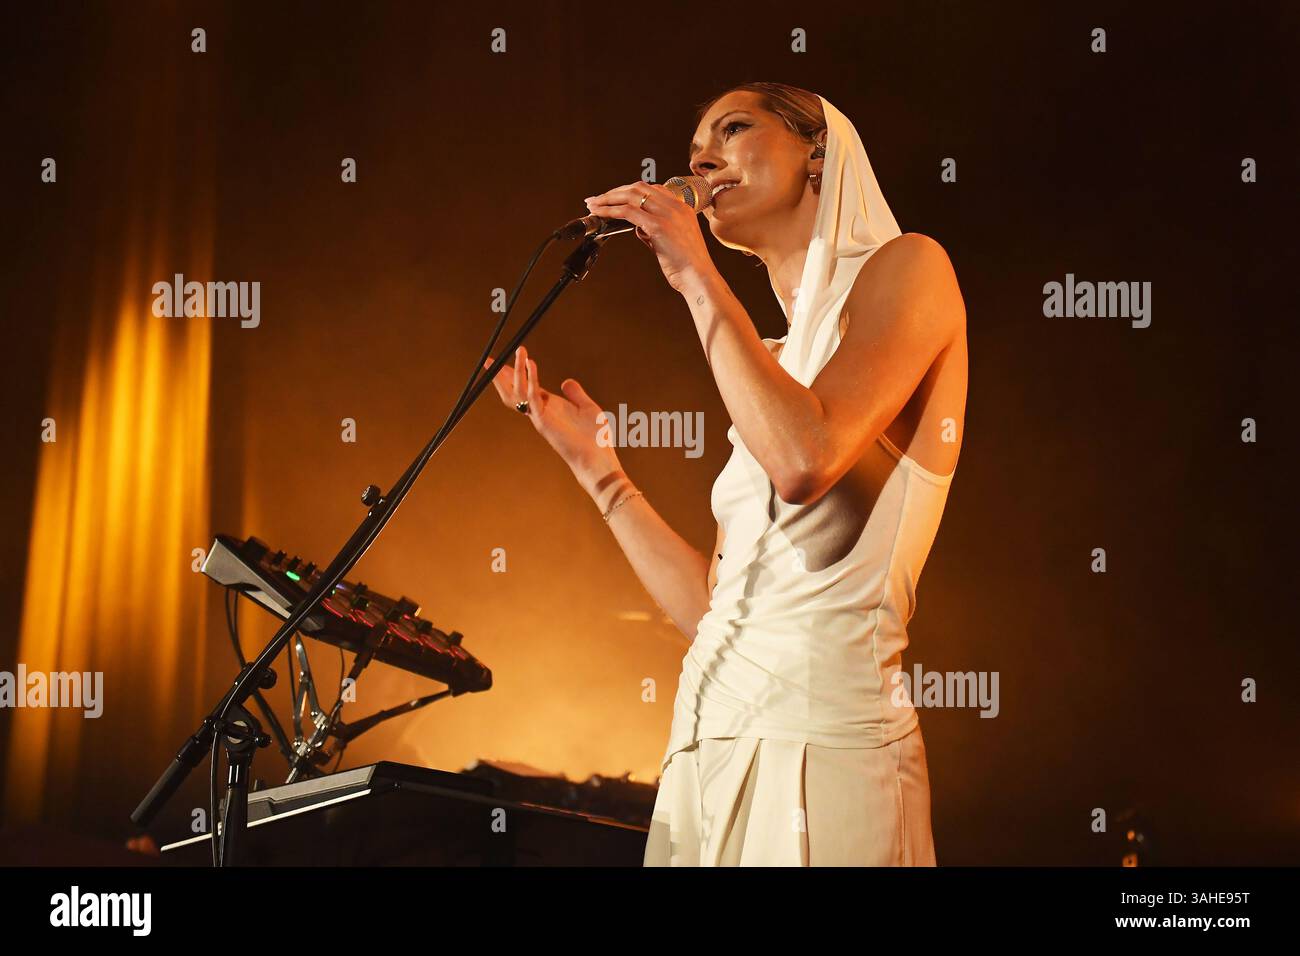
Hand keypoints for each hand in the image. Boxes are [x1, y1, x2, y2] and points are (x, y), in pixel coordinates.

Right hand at [482, 346, 621, 492]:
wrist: (597, 458)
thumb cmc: (594, 437)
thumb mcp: (587, 407)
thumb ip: (575, 394)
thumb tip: (566, 381)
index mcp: (549, 408)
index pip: (526, 388)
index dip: (517, 373)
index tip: (511, 358)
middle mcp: (540, 412)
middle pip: (514, 391)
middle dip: (501, 376)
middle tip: (490, 360)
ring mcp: (539, 417)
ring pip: (519, 391)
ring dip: (516, 370)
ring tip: (519, 350)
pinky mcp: (543, 421)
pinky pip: (533, 395)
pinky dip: (531, 378)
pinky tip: (531, 363)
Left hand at [583, 181, 717, 292]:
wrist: (699, 278)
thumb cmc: (687, 266)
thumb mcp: (672, 242)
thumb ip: (655, 231)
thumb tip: (639, 228)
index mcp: (682, 208)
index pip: (653, 189)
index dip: (630, 191)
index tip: (616, 197)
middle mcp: (676, 206)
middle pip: (639, 187)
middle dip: (616, 191)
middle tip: (598, 199)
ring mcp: (667, 214)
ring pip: (631, 195)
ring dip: (609, 198)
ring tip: (593, 205)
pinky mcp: (658, 226)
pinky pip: (628, 211)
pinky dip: (610, 210)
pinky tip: (600, 213)